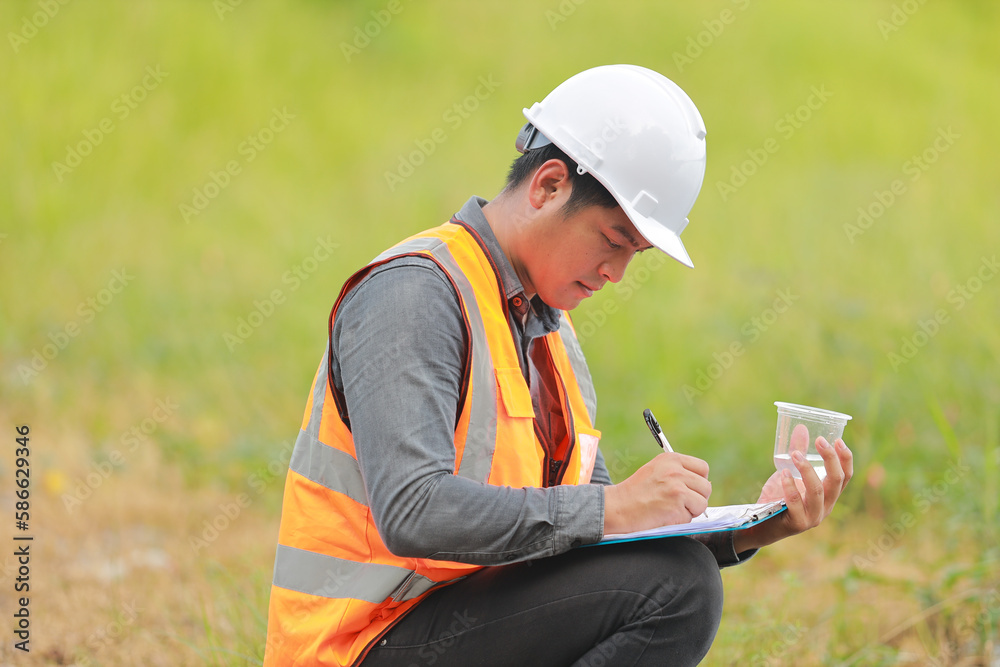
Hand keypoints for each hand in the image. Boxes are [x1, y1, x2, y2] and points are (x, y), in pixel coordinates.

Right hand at [603, 453, 711, 534]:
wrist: (618, 506)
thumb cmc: (635, 492)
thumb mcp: (656, 470)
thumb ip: (678, 472)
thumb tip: (703, 485)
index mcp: (671, 459)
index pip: (703, 468)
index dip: (698, 481)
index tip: (689, 488)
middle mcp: (676, 471)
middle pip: (706, 487)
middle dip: (696, 498)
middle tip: (678, 503)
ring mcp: (677, 489)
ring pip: (702, 503)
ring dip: (690, 510)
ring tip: (670, 508)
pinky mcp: (677, 507)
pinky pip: (690, 517)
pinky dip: (680, 521)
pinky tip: (664, 515)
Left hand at [734, 424, 853, 552]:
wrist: (761, 525)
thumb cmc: (779, 497)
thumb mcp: (790, 474)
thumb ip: (798, 453)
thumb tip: (801, 428)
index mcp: (829, 495)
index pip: (845, 477)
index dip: (845, 458)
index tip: (838, 440)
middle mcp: (826, 507)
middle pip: (836, 481)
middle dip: (830, 459)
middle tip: (820, 440)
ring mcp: (813, 517)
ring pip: (818, 491)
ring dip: (807, 470)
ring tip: (795, 454)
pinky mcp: (797, 524)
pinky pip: (796, 503)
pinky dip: (790, 486)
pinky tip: (783, 473)